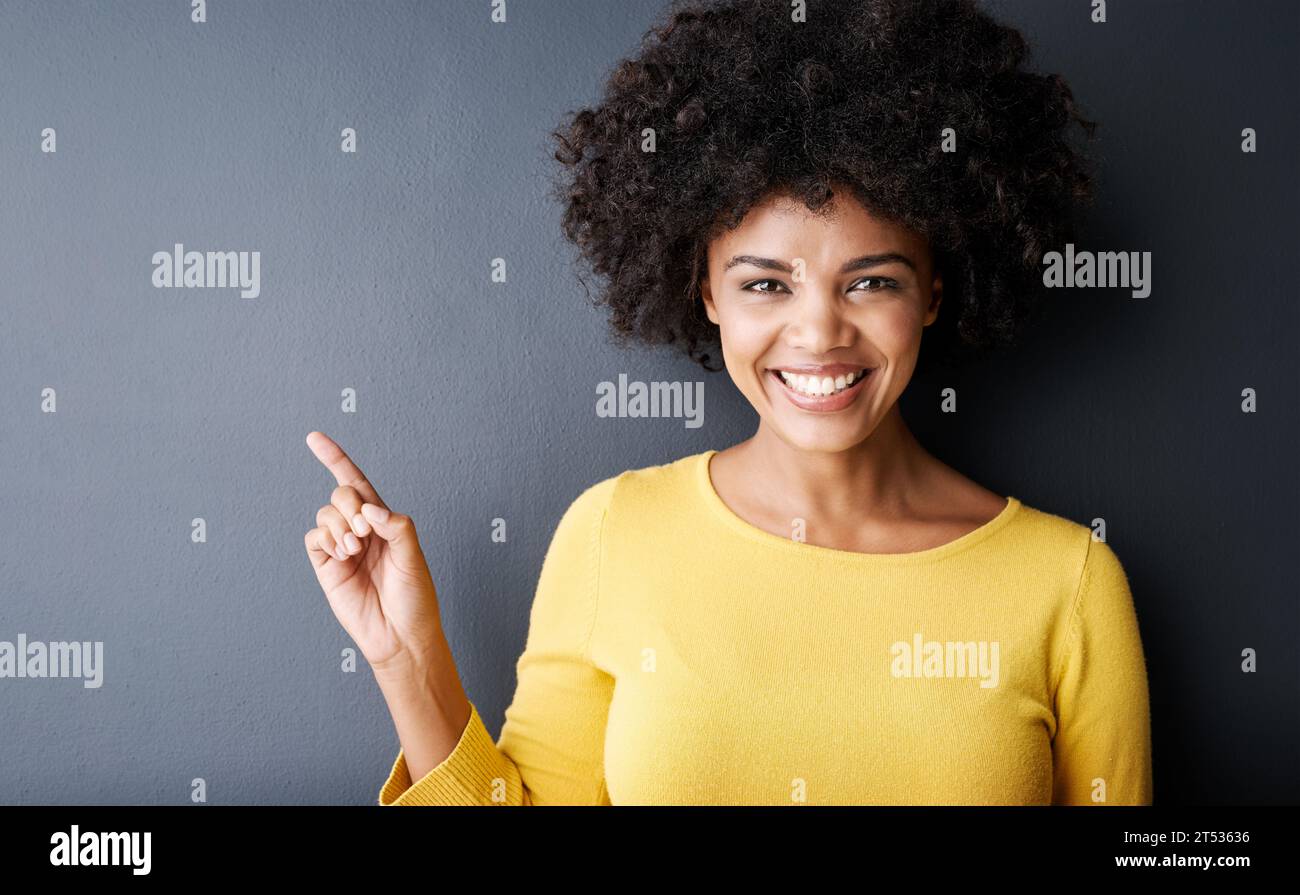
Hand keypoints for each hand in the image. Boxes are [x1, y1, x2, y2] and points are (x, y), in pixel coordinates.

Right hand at [303, 431, 443, 676]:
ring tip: (354, 550)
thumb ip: (396, 526)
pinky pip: (314, 536)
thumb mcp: (414, 557)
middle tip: (365, 533)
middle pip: (342, 493)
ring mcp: (341, 547)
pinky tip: (342, 555)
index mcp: (383, 522)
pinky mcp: (326, 566)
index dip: (336, 459)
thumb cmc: (414, 598)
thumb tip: (369, 508)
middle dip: (350, 505)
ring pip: (326, 512)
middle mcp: (360, 530)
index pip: (357, 483)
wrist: (400, 635)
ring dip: (340, 524)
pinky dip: (326, 538)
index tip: (314, 438)